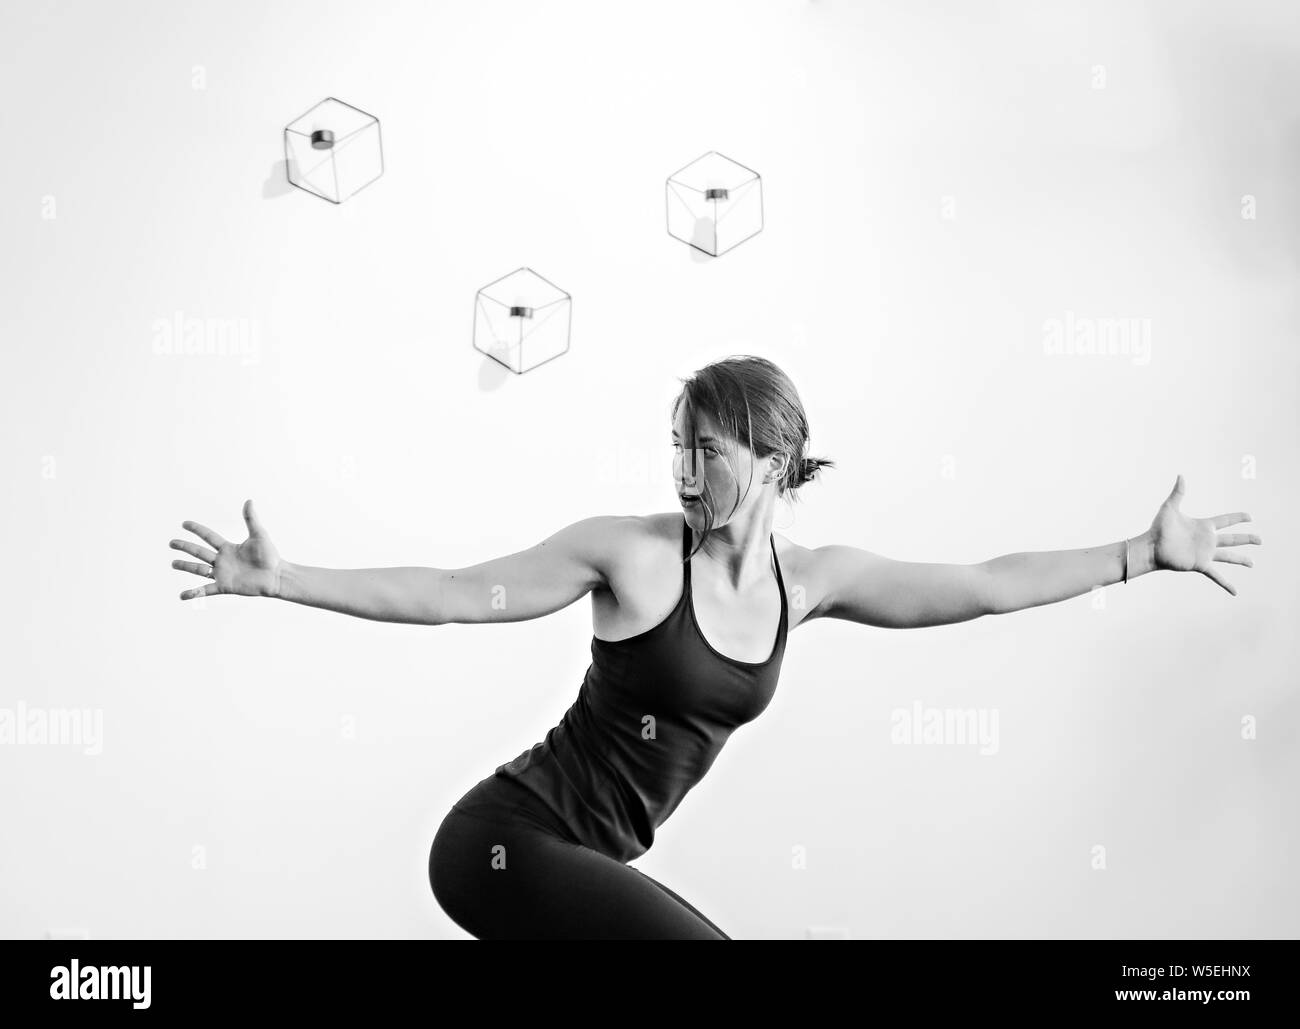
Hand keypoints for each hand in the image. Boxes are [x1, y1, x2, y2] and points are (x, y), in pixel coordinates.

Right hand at [170, 499, 281, 599]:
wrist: (276, 576)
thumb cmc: (270, 556)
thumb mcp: (259, 535)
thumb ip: (251, 519)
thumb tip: (249, 501)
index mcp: (228, 548)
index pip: (208, 536)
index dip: (197, 530)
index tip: (184, 523)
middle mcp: (223, 560)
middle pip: (199, 552)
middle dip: (185, 547)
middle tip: (171, 542)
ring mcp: (222, 574)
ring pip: (199, 569)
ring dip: (186, 566)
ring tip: (173, 563)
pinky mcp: (225, 586)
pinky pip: (205, 590)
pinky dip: (194, 593)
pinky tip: (182, 596)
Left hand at [1147, 475, 1260, 595]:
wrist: (1150, 548)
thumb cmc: (1158, 528)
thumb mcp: (1169, 508)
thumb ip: (1178, 493)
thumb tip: (1181, 475)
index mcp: (1203, 526)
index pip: (1226, 520)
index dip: (1238, 518)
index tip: (1249, 516)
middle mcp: (1207, 540)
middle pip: (1232, 539)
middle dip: (1247, 539)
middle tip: (1260, 540)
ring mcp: (1205, 553)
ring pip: (1228, 556)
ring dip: (1241, 560)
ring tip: (1252, 564)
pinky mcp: (1200, 565)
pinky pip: (1216, 576)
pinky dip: (1226, 584)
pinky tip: (1235, 592)